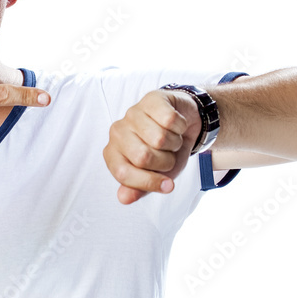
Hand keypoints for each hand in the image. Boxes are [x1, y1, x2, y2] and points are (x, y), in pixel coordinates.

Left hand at [103, 89, 201, 203]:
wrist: (183, 123)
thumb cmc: (165, 152)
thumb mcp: (155, 175)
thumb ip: (139, 188)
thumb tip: (124, 198)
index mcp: (113, 154)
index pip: (123, 174)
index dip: (149, 183)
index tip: (168, 186)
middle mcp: (117, 132)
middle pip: (143, 157)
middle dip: (165, 161)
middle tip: (167, 155)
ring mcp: (132, 113)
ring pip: (160, 139)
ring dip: (174, 143)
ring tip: (171, 139)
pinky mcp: (151, 99)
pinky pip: (171, 121)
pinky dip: (181, 127)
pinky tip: (176, 124)